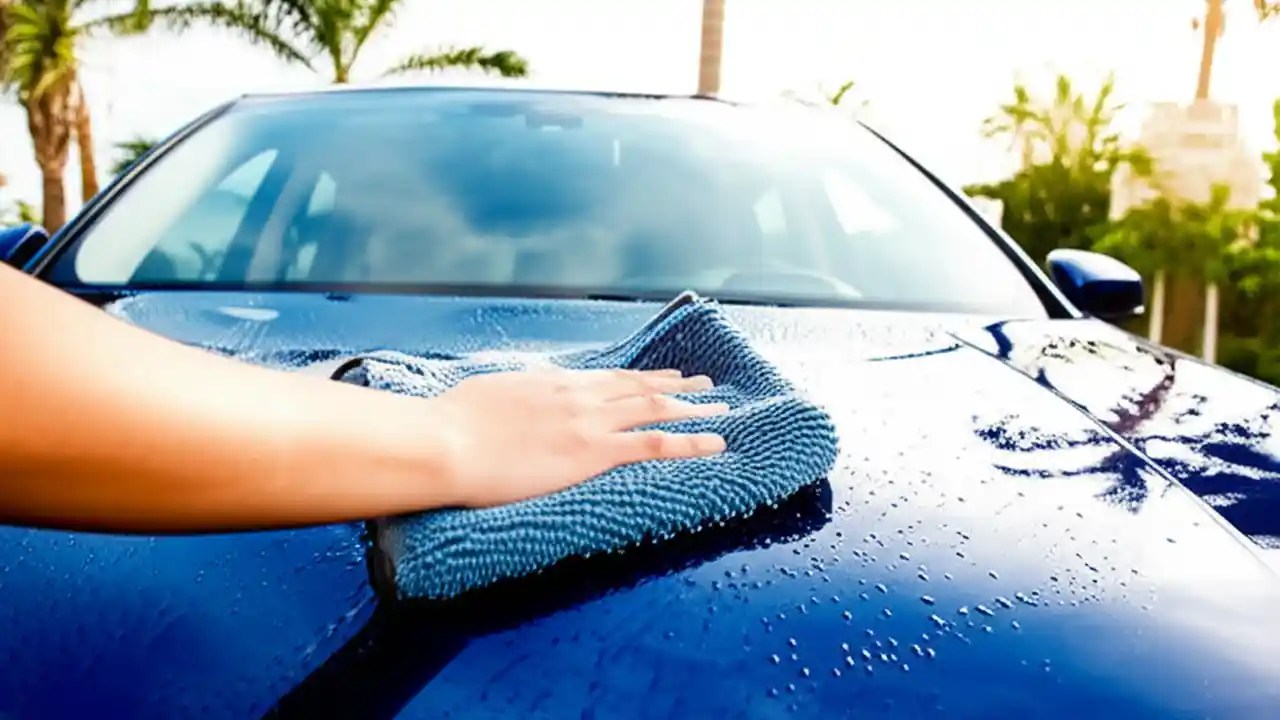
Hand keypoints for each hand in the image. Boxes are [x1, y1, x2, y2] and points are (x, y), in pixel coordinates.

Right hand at [428, 368, 728, 507]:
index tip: (666, 376)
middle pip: (642, 388)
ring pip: (657, 410)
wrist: (445, 442)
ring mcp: (590, 422)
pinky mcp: (593, 453)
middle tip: (708, 387)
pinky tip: (716, 444)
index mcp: (555, 382)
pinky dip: (691, 443)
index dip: (644, 377)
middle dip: (678, 388)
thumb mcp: (489, 394)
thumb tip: (518, 396)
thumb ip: (516, 395)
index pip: (611, 378)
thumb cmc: (452, 423)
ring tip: (722, 411)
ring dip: (694, 409)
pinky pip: (655, 446)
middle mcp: (580, 395)